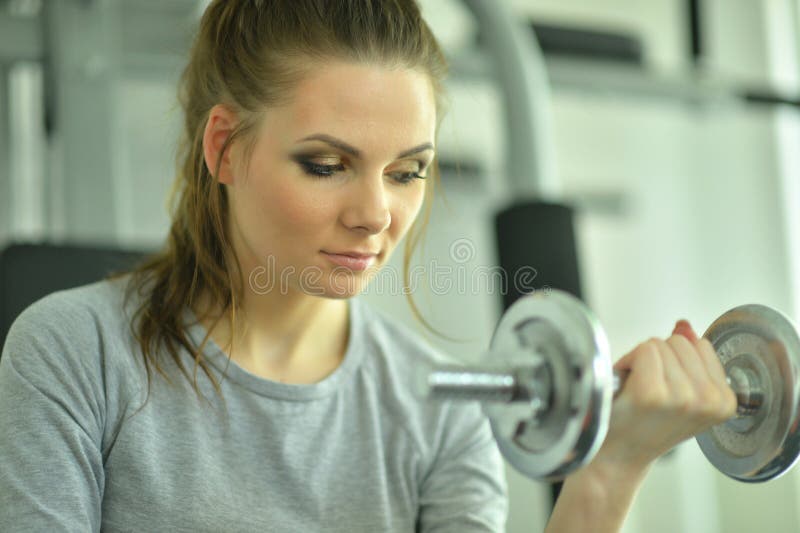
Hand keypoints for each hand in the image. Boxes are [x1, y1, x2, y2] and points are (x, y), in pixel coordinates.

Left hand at [589, 320, 737, 474]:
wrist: (619, 453)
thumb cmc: (644, 421)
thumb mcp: (681, 389)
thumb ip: (688, 355)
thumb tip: (685, 325)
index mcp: (725, 401)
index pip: (700, 345)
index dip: (677, 359)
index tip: (668, 386)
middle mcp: (708, 401)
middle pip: (680, 341)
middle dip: (660, 357)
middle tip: (648, 388)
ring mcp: (681, 398)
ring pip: (661, 344)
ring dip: (642, 360)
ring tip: (638, 389)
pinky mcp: (653, 393)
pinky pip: (646, 349)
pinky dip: (630, 360)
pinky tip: (628, 387)